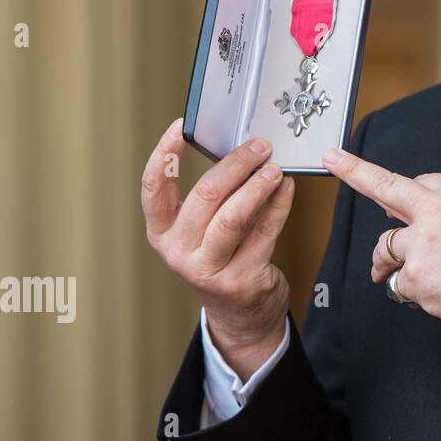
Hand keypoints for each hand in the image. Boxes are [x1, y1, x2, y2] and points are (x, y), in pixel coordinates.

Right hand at [141, 119, 293, 380]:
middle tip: (259, 146)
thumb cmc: (221, 258)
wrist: (239, 314)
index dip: (164, 154)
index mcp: (161, 233)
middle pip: (205, 196)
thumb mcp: (201, 231)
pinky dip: (280, 205)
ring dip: (259, 185)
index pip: (153, 189)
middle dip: (236, 165)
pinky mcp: (242, 279)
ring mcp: (209, 269)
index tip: (181, 126)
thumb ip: (210, 197)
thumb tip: (238, 149)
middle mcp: (178, 252)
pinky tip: (288, 189)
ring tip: (275, 167)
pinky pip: (264, 232)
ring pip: (234, 216)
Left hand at [322, 147, 440, 340]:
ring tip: (418, 280)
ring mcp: (423, 242)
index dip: (391, 188)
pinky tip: (439, 296)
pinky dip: (412, 294)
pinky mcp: (417, 274)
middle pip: (386, 188)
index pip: (414, 182)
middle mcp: (437, 210)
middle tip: (332, 160)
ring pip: (385, 250)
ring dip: (389, 267)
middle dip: (354, 171)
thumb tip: (399, 214)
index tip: (357, 163)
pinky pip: (398, 285)